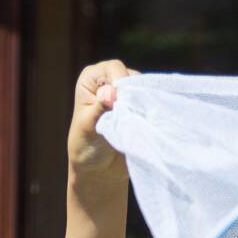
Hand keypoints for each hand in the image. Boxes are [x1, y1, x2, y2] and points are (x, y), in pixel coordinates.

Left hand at [67, 59, 139, 179]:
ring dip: (142, 105)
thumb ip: (99, 109)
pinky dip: (150, 113)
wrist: (99, 169)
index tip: (119, 102)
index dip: (120, 82)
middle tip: (130, 116)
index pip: (114, 68)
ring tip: (135, 123)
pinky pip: (152, 103)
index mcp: (92, 78)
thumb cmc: (86, 146)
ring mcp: (128, 92)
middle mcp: (111, 79)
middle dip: (133, 96)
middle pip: (133, 77)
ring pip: (145, 90)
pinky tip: (147, 124)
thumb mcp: (88, 127)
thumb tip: (110, 94)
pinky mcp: (140, 107)